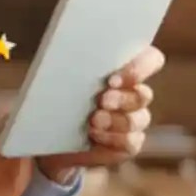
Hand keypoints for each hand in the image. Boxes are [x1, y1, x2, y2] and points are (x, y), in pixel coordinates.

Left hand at [36, 46, 165, 182]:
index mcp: (123, 68)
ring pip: (140, 119)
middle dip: (122, 99)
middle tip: (102, 100)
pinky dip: (113, 139)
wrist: (45, 132)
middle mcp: (133, 93)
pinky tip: (94, 136)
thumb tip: (70, 51)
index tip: (113, 78)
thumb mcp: (62, 74)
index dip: (139, 68)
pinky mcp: (127, 143)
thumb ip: (76, 63)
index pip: (150, 60)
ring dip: (117, 120)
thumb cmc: (57, 93)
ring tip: (93, 121)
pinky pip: (132, 142)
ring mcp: (133, 119)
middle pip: (144, 94)